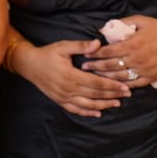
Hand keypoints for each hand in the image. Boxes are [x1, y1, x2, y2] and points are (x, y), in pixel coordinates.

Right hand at [13, 37, 129, 117]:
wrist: (29, 64)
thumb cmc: (47, 54)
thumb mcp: (63, 46)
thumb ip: (81, 46)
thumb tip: (98, 44)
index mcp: (71, 75)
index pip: (96, 83)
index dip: (112, 85)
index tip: (125, 86)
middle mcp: (68, 89)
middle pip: (95, 94)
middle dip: (112, 95)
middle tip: (127, 94)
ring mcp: (63, 97)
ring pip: (87, 104)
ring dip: (104, 105)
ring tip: (117, 104)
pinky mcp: (59, 100)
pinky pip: (75, 109)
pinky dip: (87, 112)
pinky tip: (98, 113)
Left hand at [87, 15, 156, 86]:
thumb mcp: (142, 21)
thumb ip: (123, 23)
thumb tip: (104, 28)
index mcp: (134, 44)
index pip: (108, 51)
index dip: (95, 54)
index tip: (86, 55)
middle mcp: (138, 58)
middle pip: (111, 65)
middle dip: (96, 67)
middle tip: (85, 68)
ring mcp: (145, 70)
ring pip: (120, 77)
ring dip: (105, 78)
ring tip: (95, 77)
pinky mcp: (152, 77)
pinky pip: (134, 84)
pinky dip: (122, 86)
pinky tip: (113, 86)